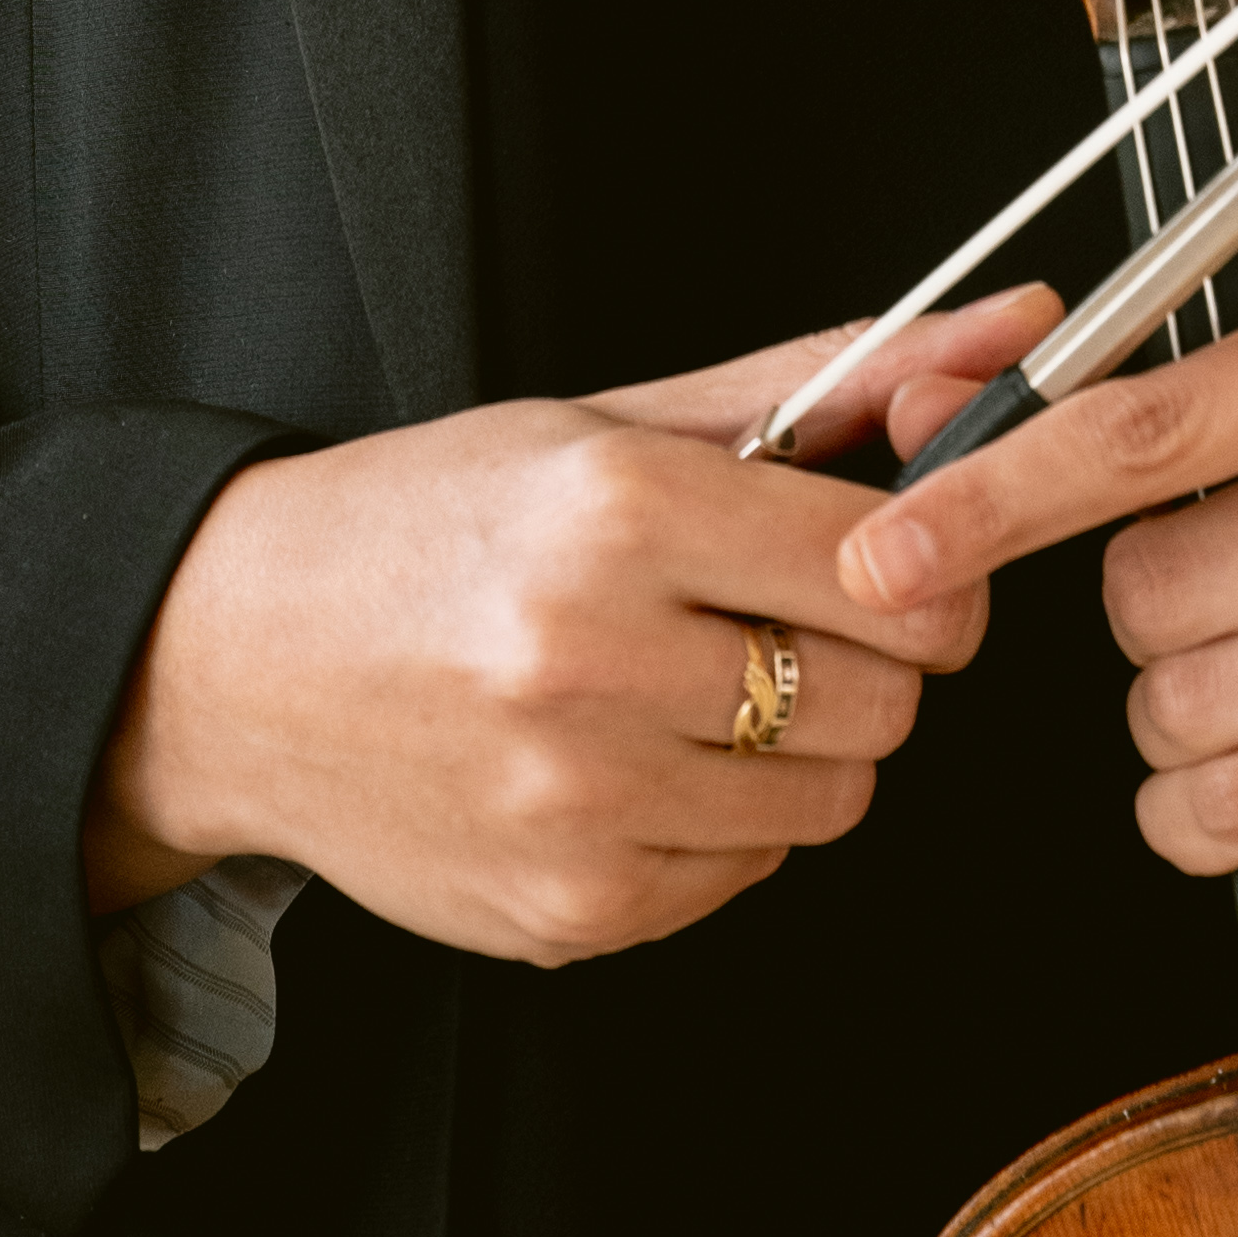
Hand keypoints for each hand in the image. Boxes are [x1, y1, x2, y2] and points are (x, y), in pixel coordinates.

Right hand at [81, 293, 1051, 961]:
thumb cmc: (424, 524)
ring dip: (800, 748)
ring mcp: (580, 800)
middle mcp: (595, 658)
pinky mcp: (571, 907)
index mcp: (615, 511)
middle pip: (887, 696)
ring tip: (691, 689)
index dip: (921, 562)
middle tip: (774, 621)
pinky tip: (630, 761)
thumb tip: (1009, 328)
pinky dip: (721, 824)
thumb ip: (830, 383)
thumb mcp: (613, 420)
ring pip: (834, 800)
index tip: (884, 557)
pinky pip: (747, 875)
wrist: (227, 660)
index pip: (897, 564)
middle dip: (864, 657)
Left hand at [827, 273, 1237, 882]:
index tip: (888, 548)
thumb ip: (1108, 397)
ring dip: (1181, 713)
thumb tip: (921, 417)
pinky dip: (1204, 805)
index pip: (1146, 427)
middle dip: (1147, 615)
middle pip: (1149, 592)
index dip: (998, 495)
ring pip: (1178, 709)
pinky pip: (1232, 810)